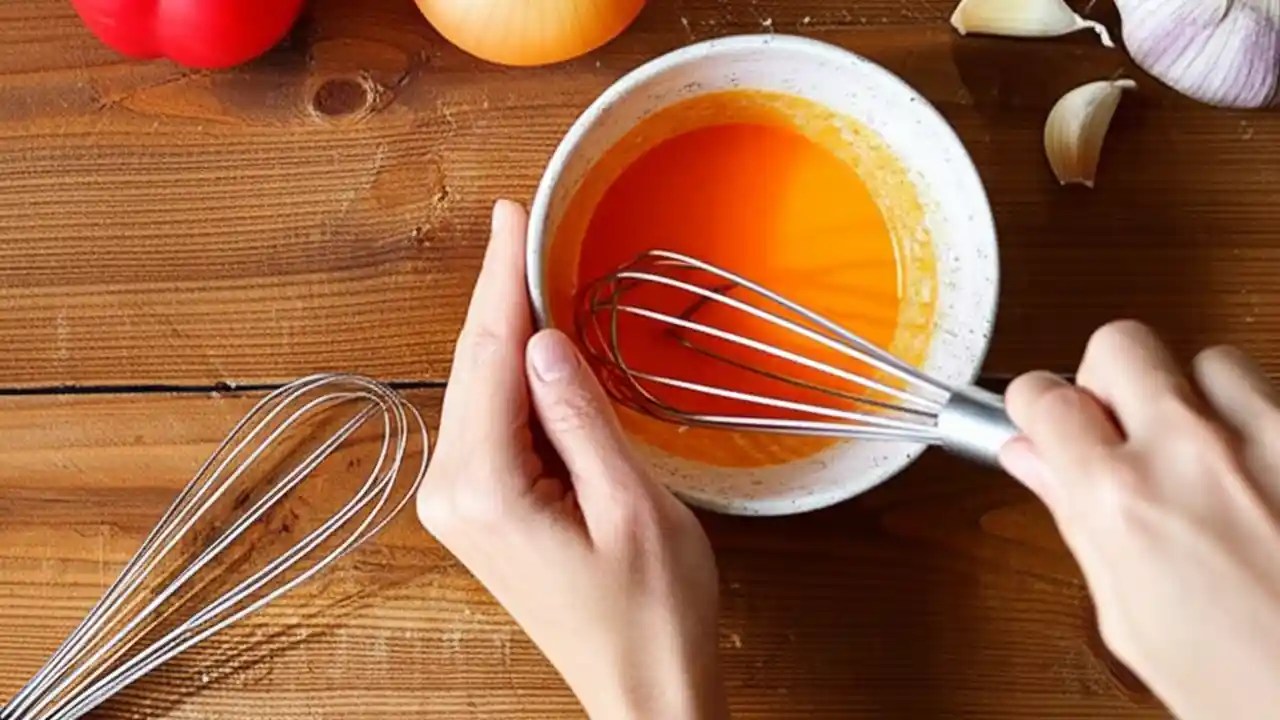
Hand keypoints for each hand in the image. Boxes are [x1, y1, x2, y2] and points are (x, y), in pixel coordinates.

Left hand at [418, 200, 726, 719]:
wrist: (641, 690)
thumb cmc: (652, 614)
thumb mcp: (632, 507)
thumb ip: (583, 418)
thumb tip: (546, 338)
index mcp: (486, 488)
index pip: (488, 356)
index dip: (502, 277)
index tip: (511, 214)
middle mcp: (455, 493)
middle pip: (474, 365)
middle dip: (500, 292)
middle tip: (523, 222)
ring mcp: (461, 503)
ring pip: (480, 389)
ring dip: (508, 330)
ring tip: (532, 264)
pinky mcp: (481, 509)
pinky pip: (492, 421)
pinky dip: (514, 375)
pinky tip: (535, 342)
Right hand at [1001, 321, 1279, 719]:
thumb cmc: (1248, 688)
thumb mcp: (1131, 618)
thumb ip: (1078, 522)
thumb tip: (1035, 462)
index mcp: (1122, 502)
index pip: (1045, 396)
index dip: (1036, 405)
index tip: (1043, 419)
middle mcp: (1193, 454)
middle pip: (1121, 343)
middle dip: (1108, 378)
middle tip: (1119, 427)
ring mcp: (1269, 441)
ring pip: (1209, 360)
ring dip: (1197, 399)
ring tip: (1207, 461)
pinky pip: (1276, 399)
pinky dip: (1260, 428)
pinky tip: (1261, 483)